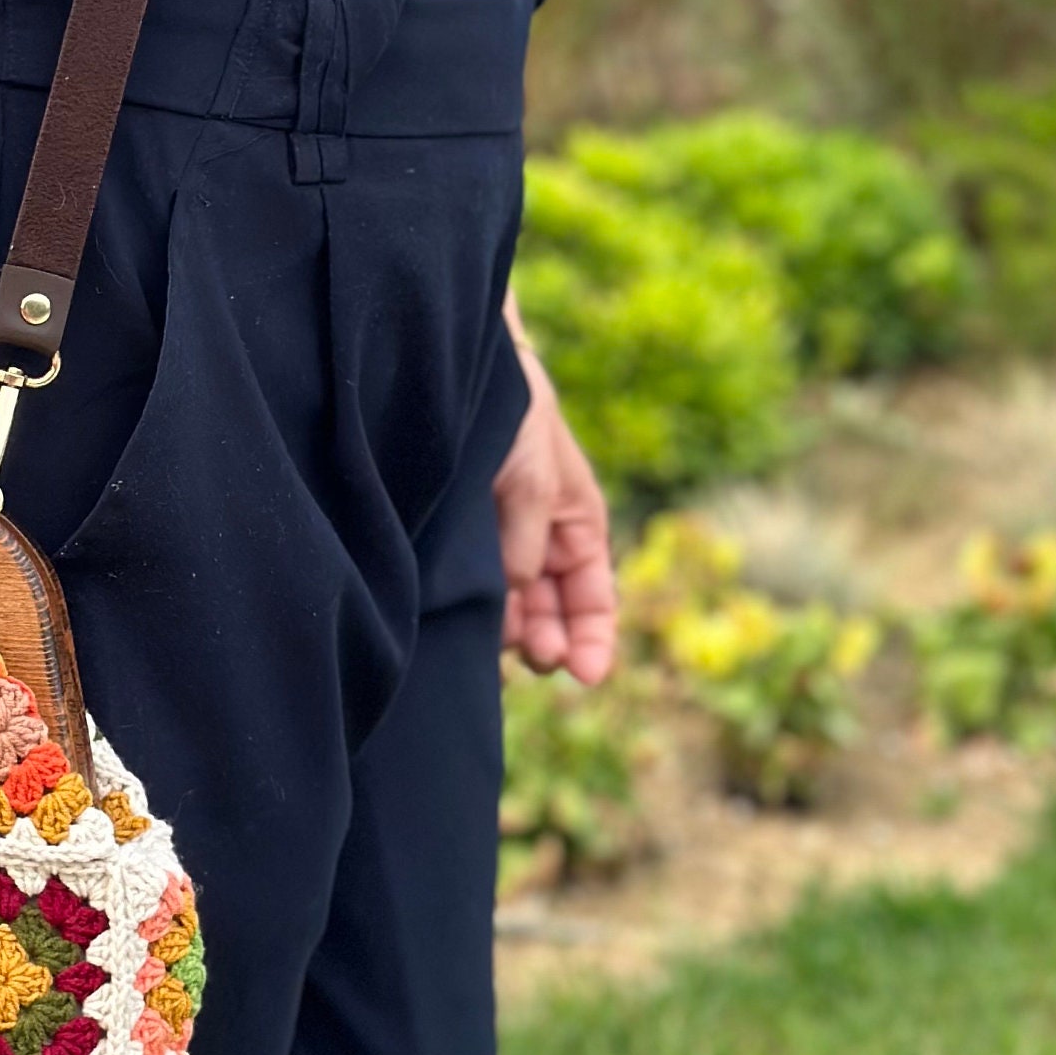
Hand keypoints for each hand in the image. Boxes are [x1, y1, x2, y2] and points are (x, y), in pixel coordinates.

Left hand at [495, 314, 617, 684]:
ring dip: (510, 636)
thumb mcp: (535, 481)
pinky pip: (475, 593)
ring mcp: (500, 549)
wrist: (459, 377)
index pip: (596, 601)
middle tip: (536, 659)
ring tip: (501, 644)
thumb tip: (516, 603)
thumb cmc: (514, 419)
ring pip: (512, 614)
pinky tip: (466, 630)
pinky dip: (475, 614)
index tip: (588, 677)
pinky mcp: (462, 546)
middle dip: (548, 646)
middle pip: (553, 619)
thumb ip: (528, 545)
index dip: (596, 642)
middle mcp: (542, 546)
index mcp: (579, 528)